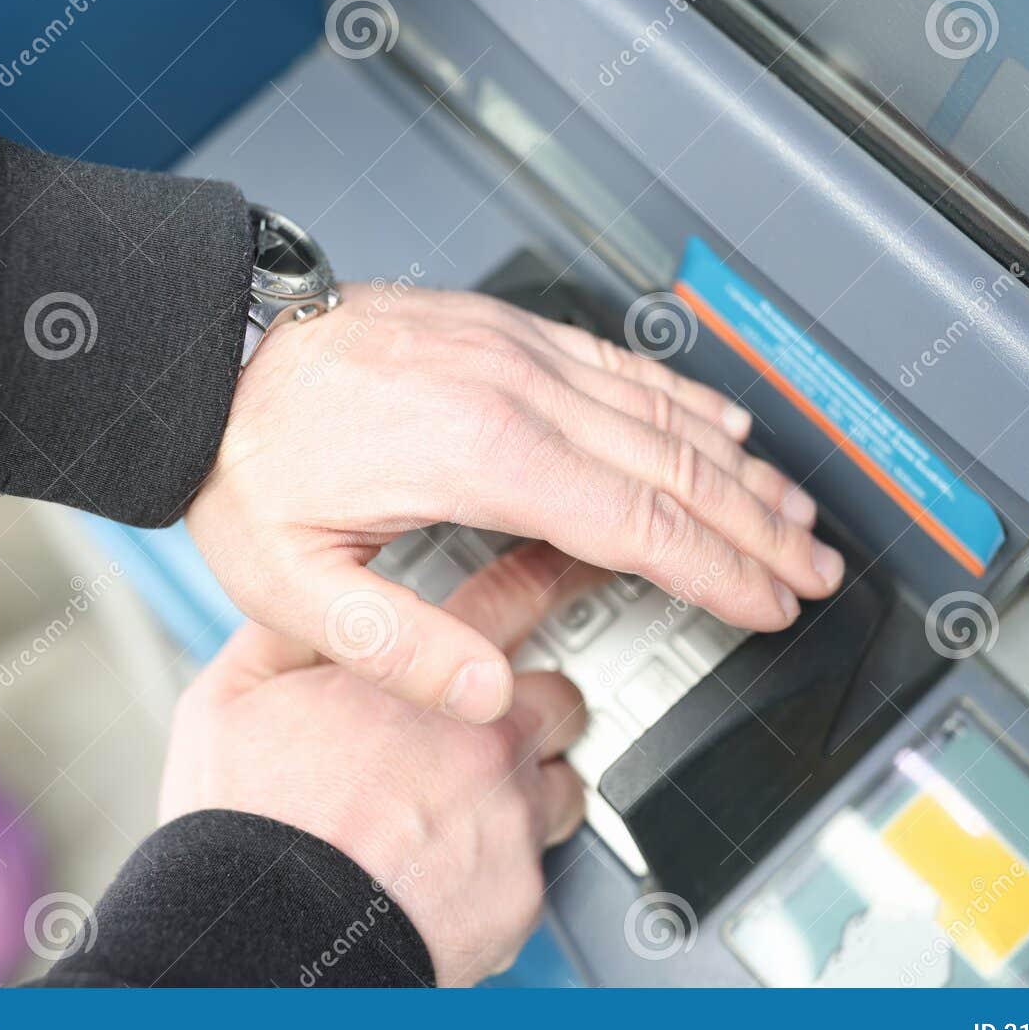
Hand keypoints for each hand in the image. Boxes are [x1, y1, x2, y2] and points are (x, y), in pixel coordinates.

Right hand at [159, 542, 604, 985]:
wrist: (259, 948)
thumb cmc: (242, 831)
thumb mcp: (231, 697)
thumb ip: (288, 634)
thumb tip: (310, 604)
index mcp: (423, 678)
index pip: (516, 594)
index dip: (544, 576)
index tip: (561, 572)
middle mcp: (484, 741)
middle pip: (561, 696)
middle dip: (529, 708)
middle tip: (483, 729)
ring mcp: (510, 820)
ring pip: (562, 785)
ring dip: (528, 790)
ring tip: (465, 812)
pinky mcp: (519, 896)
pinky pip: (536, 866)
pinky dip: (504, 868)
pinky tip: (449, 873)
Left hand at [187, 283, 842, 722]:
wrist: (211, 354)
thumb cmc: (248, 461)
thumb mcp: (292, 584)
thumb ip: (397, 647)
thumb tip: (493, 697)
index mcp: (478, 456)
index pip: (636, 522)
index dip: (717, 570)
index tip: (771, 603)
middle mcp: (514, 390)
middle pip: (672, 465)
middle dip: (757, 525)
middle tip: (817, 567)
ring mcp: (514, 351)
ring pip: (659, 410)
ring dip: (737, 466)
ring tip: (794, 509)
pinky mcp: (502, 331)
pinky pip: (617, 361)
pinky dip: (682, 397)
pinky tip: (719, 423)